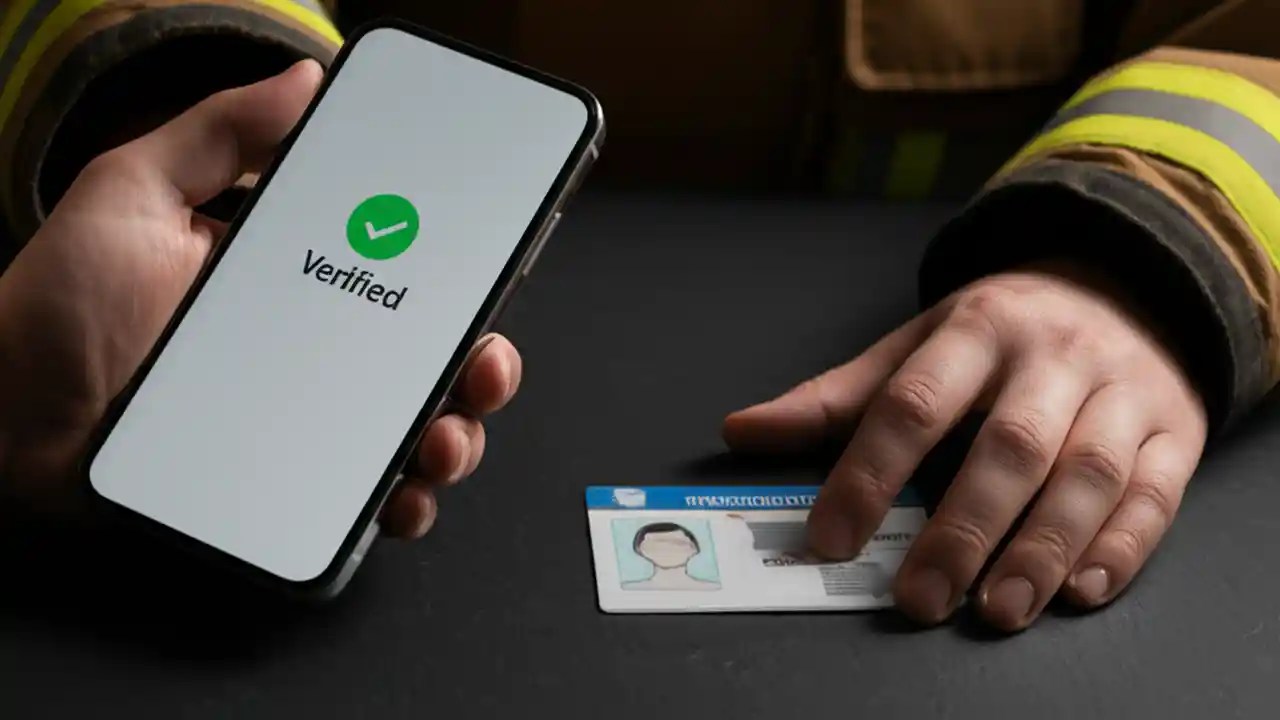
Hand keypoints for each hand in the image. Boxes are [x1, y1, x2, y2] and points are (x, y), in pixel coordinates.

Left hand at [0, 61, 520, 538]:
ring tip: (438, 442)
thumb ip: (215, 133)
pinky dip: (399, 504)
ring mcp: (301, 425)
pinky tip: (399, 497)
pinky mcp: (282, 488)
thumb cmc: (55, 306)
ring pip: (412, 436)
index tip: (487, 282)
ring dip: (455, 440)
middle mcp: (312, 354)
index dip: (459, 284)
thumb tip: (305, 78)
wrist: (0, 422)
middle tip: (482, 371)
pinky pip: (361, 502)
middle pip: (428, 363)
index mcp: (296, 283)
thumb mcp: (133, 195)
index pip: (402, 277)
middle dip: (481, 369)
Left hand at [723, 268, 1207, 630]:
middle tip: (918, 598)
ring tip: (996, 610)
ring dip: (1042, 548)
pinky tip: (1079, 591)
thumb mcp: (918, 345)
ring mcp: (1122, 392)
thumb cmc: (1002, 332)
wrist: (1127, 286)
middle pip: (1008, 446)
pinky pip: (1155, 493)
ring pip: (1087, 474)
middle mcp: (1053, 357)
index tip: (830, 538)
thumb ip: (836, 398)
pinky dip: (1120, 547)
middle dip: (961, 528)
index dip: (867, 473)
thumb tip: (741, 431)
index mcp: (976, 329)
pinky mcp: (1175, 430)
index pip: (913, 402)